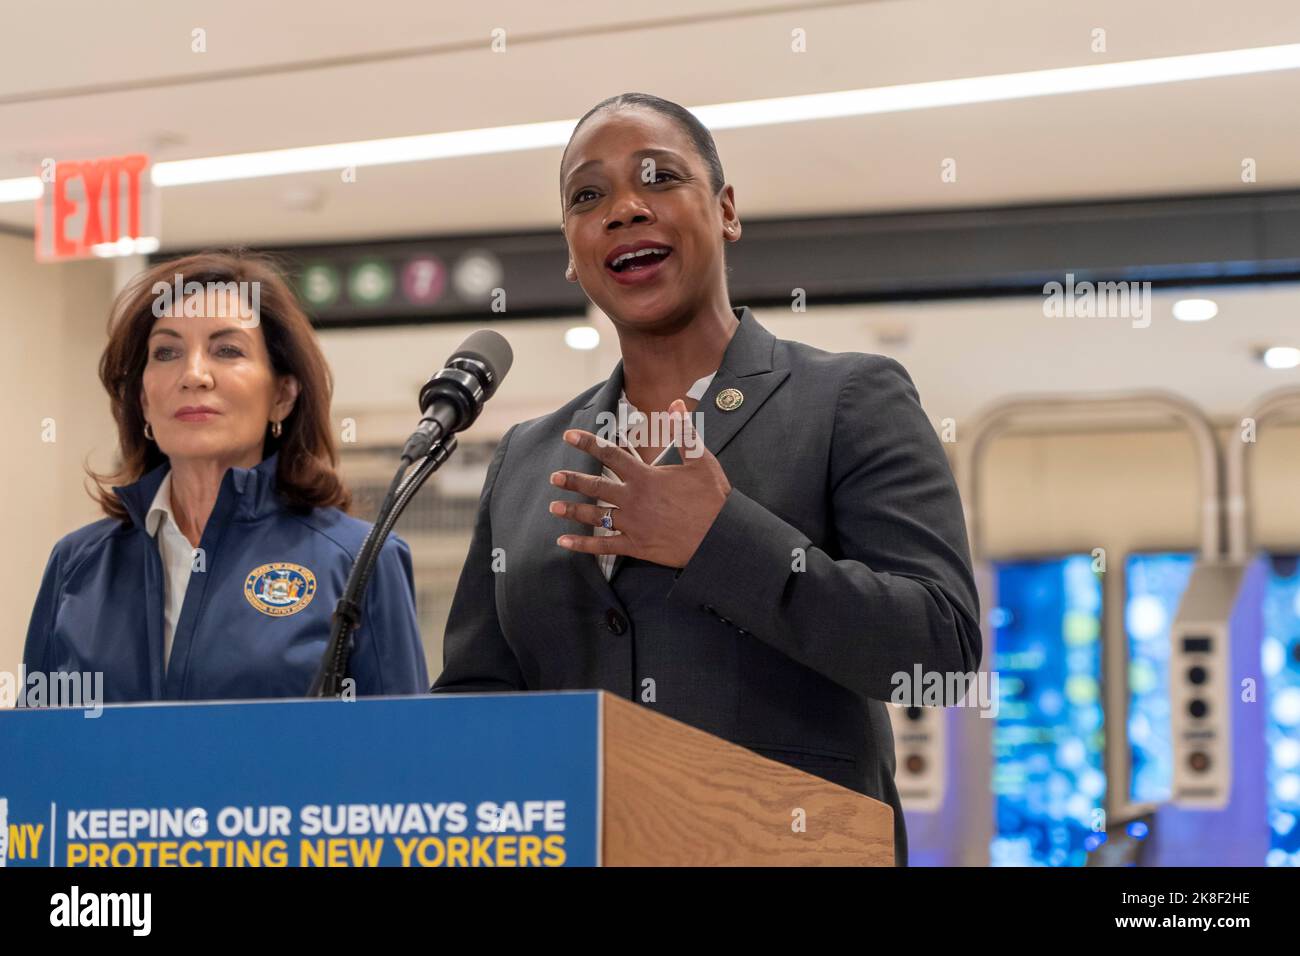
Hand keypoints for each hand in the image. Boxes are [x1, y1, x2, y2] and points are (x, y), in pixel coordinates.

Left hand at [549, 399, 731, 567]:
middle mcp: (634, 500)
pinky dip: (583, 545)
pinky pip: (604, 546)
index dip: (588, 443)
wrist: (720, 536)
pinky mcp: (636, 546)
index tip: (569, 436)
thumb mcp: (701, 460)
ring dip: (573, 511)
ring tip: (553, 508)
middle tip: (554, 477)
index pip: (610, 455)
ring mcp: (633, 525)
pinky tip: (564, 542)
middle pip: (596, 487)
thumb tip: (675, 403)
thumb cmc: (712, 498)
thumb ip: (683, 431)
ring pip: (595, 517)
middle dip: (573, 481)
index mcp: (645, 477)